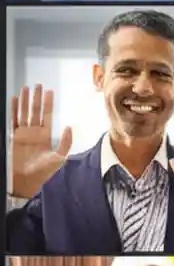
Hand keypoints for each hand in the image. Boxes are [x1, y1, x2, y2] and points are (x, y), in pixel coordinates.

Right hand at [9, 84, 72, 198]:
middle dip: (37, 98)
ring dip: (26, 100)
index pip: (47, 115)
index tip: (50, 92)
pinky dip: (14, 109)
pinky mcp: (13, 137)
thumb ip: (65, 142)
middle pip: (35, 111)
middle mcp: (34, 132)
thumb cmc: (43, 172)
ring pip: (24, 112)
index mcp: (46, 136)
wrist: (26, 181)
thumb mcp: (60, 158)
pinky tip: (15, 99)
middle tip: (39, 84)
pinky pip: (13, 120)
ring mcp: (23, 134)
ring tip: (27, 88)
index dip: (48, 103)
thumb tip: (69, 126)